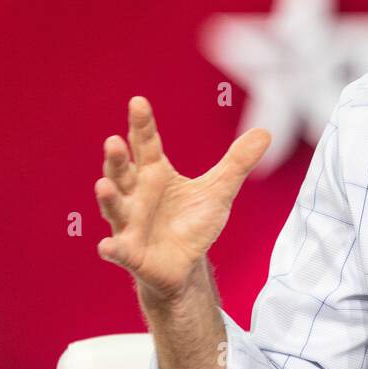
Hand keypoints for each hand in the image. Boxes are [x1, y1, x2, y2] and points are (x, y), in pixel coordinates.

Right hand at [94, 96, 269, 303]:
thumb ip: (237, 163)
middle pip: (123, 172)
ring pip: (115, 207)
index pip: (146, 145)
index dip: (141, 125)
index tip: (138, 102)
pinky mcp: (131, 253)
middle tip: (114, 140)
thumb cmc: (192, 223)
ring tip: (104, 184)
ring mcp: (129, 224)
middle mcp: (136, 195)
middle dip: (117, 159)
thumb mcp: (219, 191)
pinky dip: (113, 249)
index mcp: (154, 174)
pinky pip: (119, 251)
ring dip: (109, 196)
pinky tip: (107, 246)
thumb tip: (264, 133)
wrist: (184, 265)